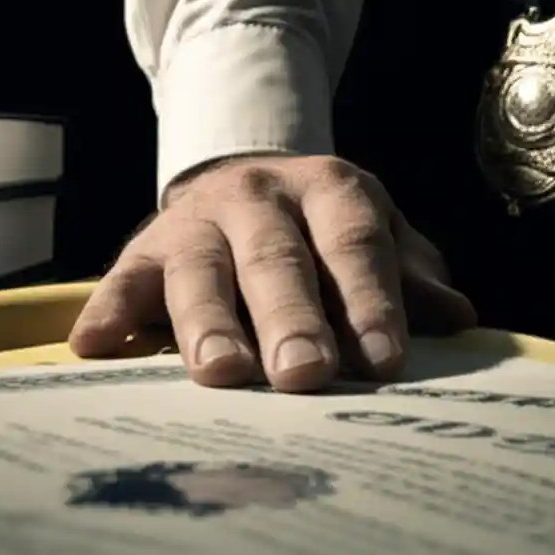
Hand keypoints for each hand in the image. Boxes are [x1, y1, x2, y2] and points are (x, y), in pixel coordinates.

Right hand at [69, 155, 476, 391]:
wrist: (241, 182)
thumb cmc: (322, 232)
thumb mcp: (373, 238)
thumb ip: (410, 278)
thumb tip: (460, 320)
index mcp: (330, 191)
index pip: (354, 245)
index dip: (370, 301)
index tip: (383, 360)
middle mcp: (260, 197)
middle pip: (277, 258)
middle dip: (290, 317)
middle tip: (305, 373)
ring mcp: (198, 222)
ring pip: (202, 270)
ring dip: (209, 321)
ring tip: (220, 372)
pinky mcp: (144, 249)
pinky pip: (123, 280)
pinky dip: (108, 311)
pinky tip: (94, 348)